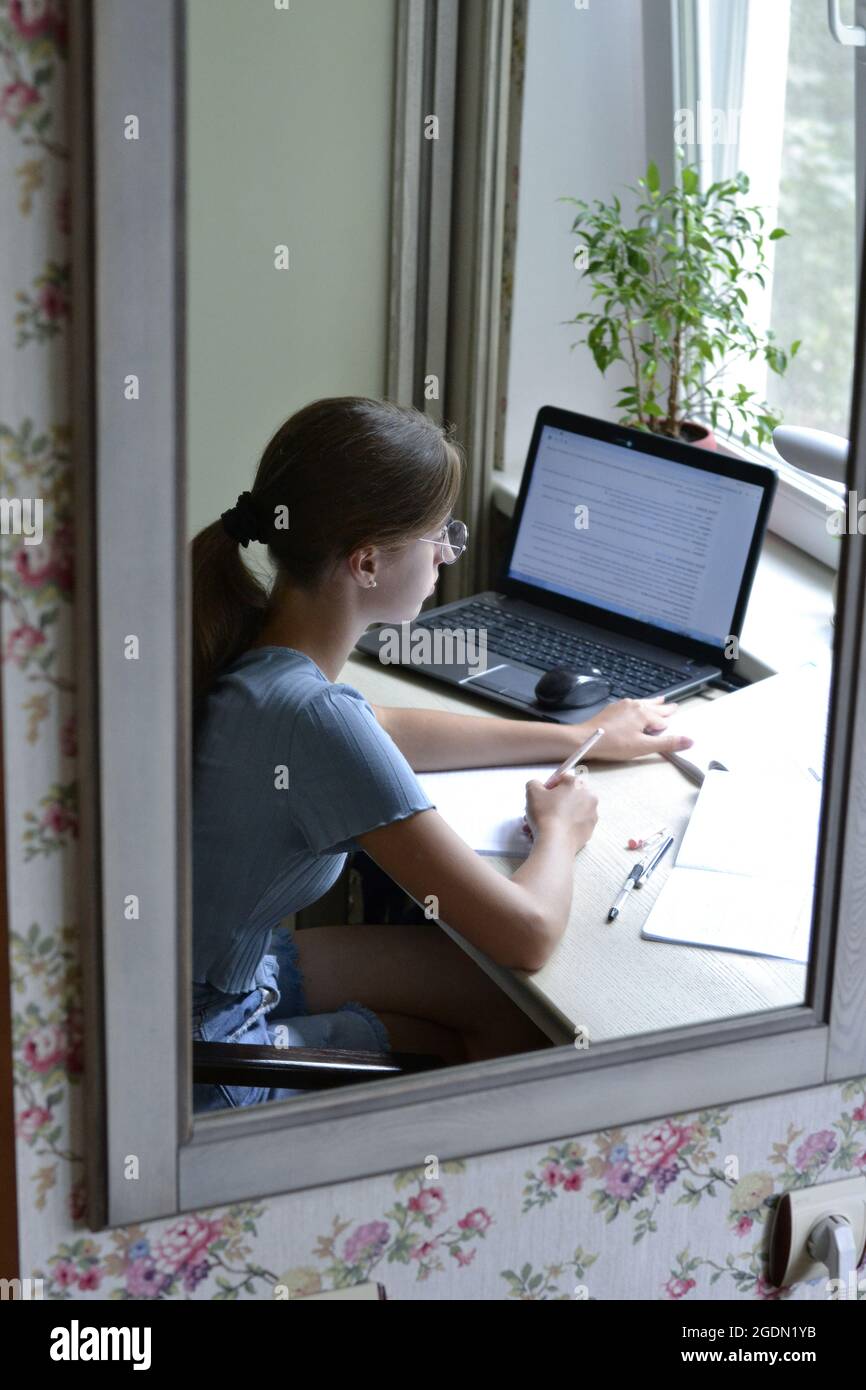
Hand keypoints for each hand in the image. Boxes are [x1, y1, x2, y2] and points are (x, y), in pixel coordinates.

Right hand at [524, 771, 597, 849]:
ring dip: (555, 815)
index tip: (541, 795)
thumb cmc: (545, 815)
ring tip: (539, 824)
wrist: (555, 842)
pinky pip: (574, 824)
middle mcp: (589, 797)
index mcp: (577, 784)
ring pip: (570, 811)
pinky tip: (550, 831)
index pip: (562, 778)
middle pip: (567, 796)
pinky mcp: (590, 830)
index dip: (548, 786)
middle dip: (552, 802)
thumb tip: (537, 786)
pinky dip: (564, 826)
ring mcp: (591, 814)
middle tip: (539, 810)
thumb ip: (534, 783)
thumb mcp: (532, 791)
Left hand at [578, 697, 694, 761]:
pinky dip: (639, 705)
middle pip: (654, 707)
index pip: (662, 719)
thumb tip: (690, 741)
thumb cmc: (613, 744)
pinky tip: (636, 706)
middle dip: (664, 707)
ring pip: (643, 703)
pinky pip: (631, 704)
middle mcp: (634, 705)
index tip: (676, 716)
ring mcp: (622, 705)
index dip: (667, 724)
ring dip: (653, 703)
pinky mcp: (612, 708)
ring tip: (660, 700)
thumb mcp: (644, 747)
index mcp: (644, 713)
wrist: (585, 739)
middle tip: (674, 705)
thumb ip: (667, 743)